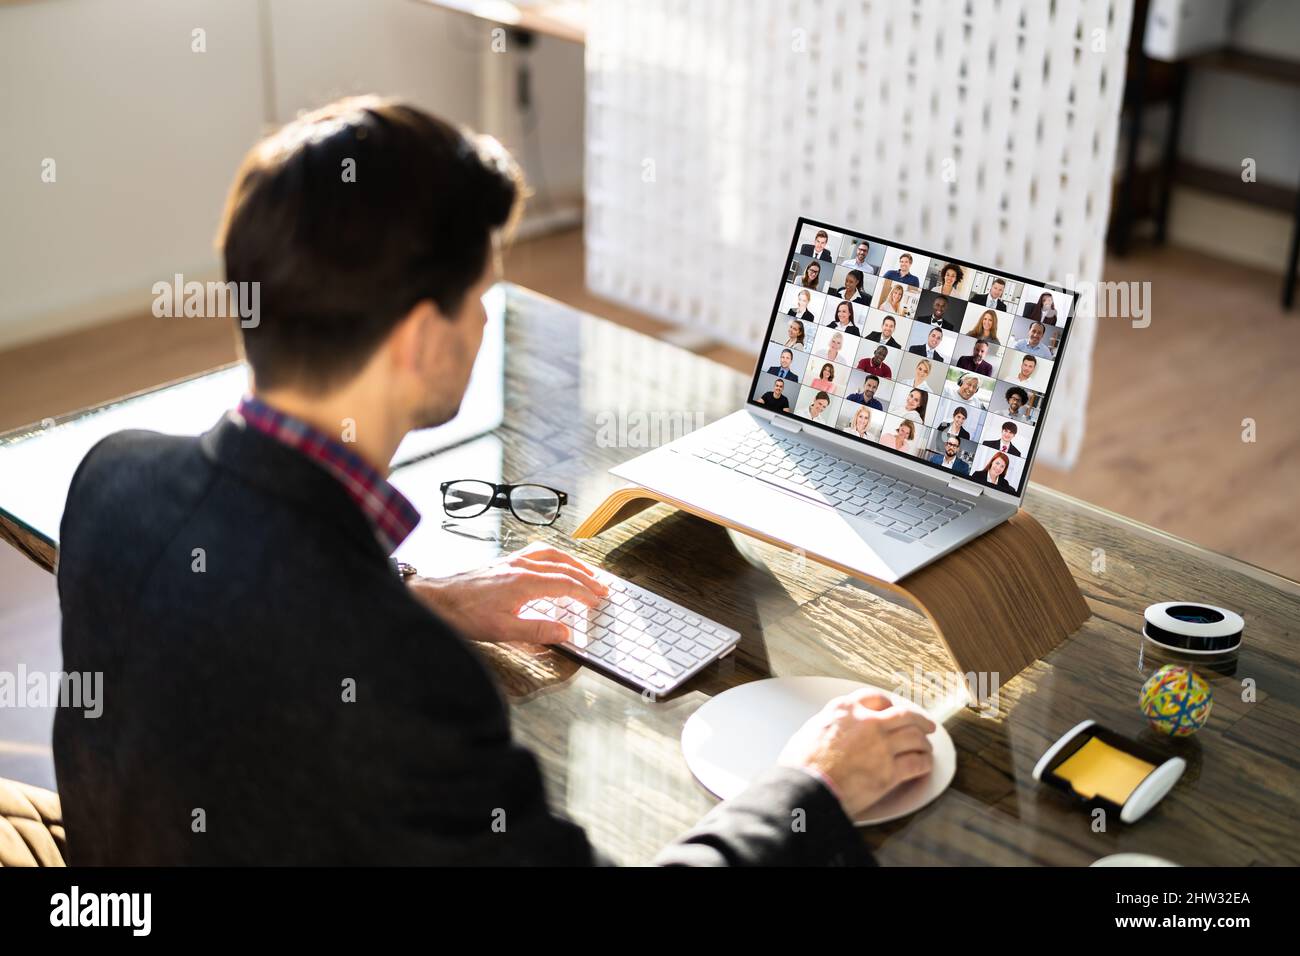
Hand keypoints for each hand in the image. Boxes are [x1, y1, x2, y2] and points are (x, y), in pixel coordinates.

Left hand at [409, 543, 607, 643]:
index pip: (565, 583)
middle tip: (601, 588)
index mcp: (525, 581)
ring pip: (550, 554)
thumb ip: (537, 631)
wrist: (436, 600)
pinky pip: (536, 552)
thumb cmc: (465, 615)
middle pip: (562, 566)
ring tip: (585, 572)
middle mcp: (521, 566)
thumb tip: (566, 632)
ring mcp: (511, 562)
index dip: (585, 593)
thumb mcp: (503, 631)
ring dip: (572, 562)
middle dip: (585, 577)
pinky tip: (552, 563)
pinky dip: (553, 557)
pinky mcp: (502, 563)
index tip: (597, 601)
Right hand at [778, 690, 935, 819]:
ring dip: (924, 743)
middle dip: (919, 720)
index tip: (893, 709)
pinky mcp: (889, 771)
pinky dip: (924, 763)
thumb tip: (832, 730)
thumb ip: (829, 724)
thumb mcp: (810, 730)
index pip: (875, 698)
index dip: (889, 704)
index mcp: (845, 709)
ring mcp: (881, 746)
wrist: (806, 788)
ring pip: (915, 737)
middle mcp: (867, 722)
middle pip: (904, 715)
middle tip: (926, 726)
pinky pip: (917, 763)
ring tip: (926, 748)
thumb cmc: (801, 764)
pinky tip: (925, 765)